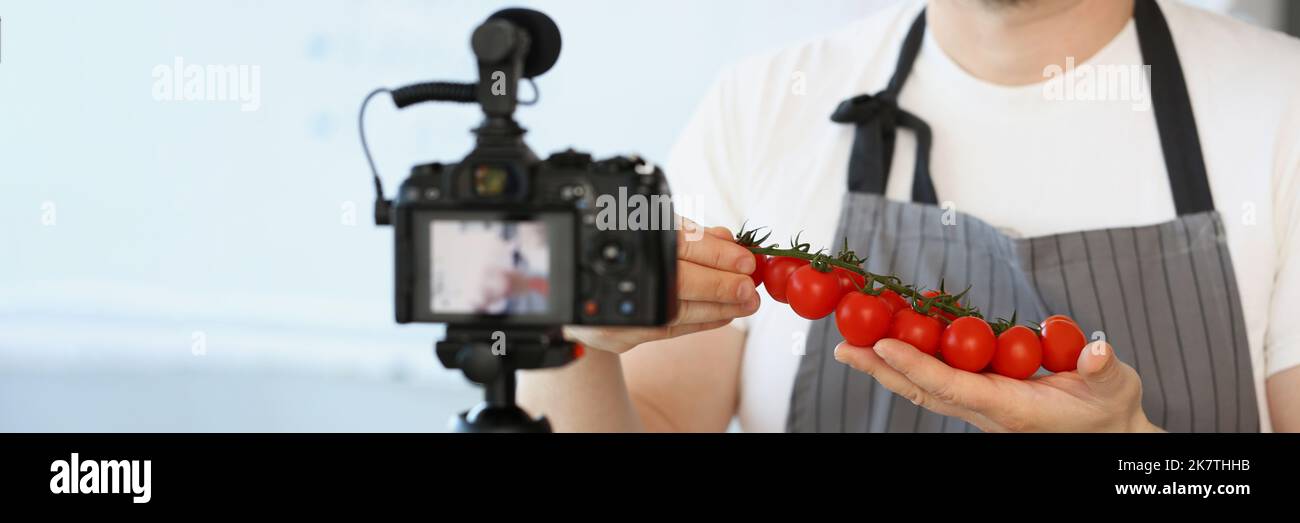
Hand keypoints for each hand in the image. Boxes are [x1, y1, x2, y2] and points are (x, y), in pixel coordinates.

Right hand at [565, 220, 759, 353]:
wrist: (575, 292)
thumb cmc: (623, 255)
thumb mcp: (653, 231)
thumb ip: (691, 235)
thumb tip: (729, 238)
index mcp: (629, 236)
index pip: (680, 245)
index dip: (716, 253)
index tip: (746, 260)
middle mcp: (620, 274)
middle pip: (680, 280)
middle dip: (721, 285)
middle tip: (748, 287)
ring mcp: (618, 309)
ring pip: (678, 310)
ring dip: (719, 307)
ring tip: (746, 302)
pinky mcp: (620, 336)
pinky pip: (670, 330)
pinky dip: (702, 322)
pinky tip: (725, 314)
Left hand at [835, 338, 1162, 432]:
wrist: (1110, 432)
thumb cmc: (1109, 411)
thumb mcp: (1115, 388)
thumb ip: (1102, 370)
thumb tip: (1096, 352)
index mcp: (1011, 409)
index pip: (952, 385)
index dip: (916, 365)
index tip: (882, 345)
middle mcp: (987, 407)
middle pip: (922, 388)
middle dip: (880, 369)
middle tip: (842, 348)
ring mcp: (982, 401)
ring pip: (926, 382)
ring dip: (888, 361)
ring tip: (854, 339)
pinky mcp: (984, 392)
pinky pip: (943, 373)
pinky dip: (917, 353)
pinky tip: (901, 329)